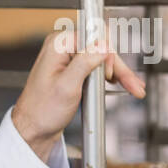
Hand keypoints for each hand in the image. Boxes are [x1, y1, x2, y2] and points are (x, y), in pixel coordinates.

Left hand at [13, 30, 145, 161]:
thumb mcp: (67, 86)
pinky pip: (96, 68)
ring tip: (134, 88)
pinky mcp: (72, 70)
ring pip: (102, 60)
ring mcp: (67, 59)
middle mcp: (62, 48)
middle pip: (102, 49)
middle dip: (119, 68)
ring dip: (119, 74)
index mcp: (58, 44)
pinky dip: (110, 78)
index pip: (96, 37)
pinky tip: (122, 86)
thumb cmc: (42, 111)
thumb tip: (103, 44)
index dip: (108, 56)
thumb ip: (85, 62)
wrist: (33, 129)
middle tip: (134, 86)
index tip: (113, 75)